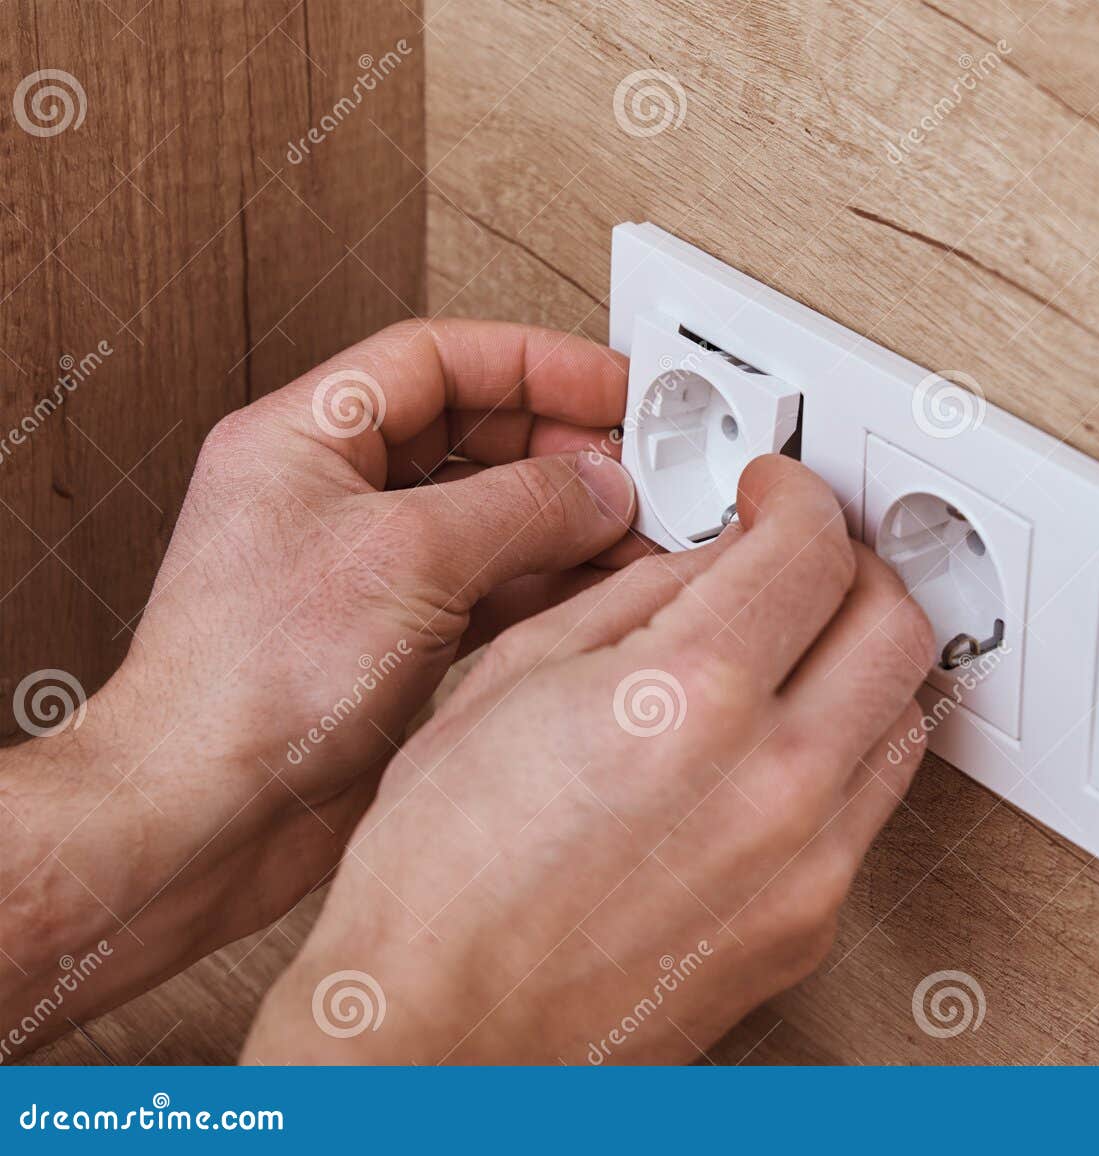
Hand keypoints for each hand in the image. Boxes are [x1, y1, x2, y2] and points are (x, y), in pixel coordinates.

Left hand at [0, 319, 638, 1040]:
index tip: (614, 384)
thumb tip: (601, 481)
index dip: (536, 362)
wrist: (202, 819)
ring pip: (490, 515)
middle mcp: (334, 497)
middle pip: (473, 434)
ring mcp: (367, 572)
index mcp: (304, 440)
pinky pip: (492, 587)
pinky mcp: (395, 641)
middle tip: (641, 465)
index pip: (438, 359)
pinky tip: (604, 588)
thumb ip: (521, 506)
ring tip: (642, 529)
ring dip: (569, 519)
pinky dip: (552, 583)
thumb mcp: (405, 560)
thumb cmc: (244, 689)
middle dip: (563, 445)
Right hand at [242, 456, 934, 1063]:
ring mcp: (806, 865)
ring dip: (866, 658)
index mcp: (686, 697)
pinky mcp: (810, 925)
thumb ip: (635, 599)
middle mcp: (772, 781)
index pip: (809, 550)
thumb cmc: (441, 882)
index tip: (778, 496)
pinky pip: (872, 805)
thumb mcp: (511, 681)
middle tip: (808, 556)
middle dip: (855, 565)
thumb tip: (711, 561)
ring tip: (804, 644)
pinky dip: (845, 748)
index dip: (796, 498)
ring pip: (906, 716)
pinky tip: (784, 739)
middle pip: (896, 624)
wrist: (441, 1032)